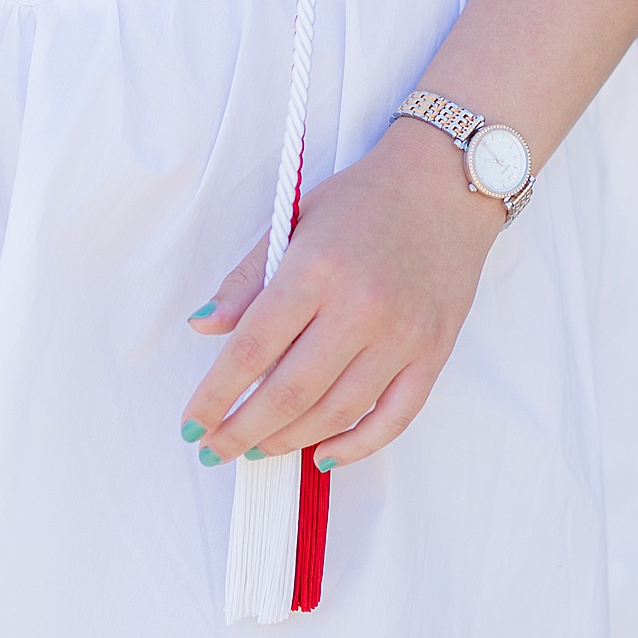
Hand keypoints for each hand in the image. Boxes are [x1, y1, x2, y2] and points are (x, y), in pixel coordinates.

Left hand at [181, 115, 503, 470]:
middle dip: (243, 431)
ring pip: (336, 413)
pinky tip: (322, 454)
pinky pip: (393, 418)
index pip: (252, 348)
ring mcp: (402, 335)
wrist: (447, 183)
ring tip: (259, 448)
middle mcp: (360, 308)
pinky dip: (355, 446)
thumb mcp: (295, 220)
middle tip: (215, 449)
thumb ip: (248, 278)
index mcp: (316, 269)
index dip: (215, 396)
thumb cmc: (365, 199)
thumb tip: (203, 325)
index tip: (190, 425)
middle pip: (289, 392)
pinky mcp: (434, 353)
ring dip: (289, 441)